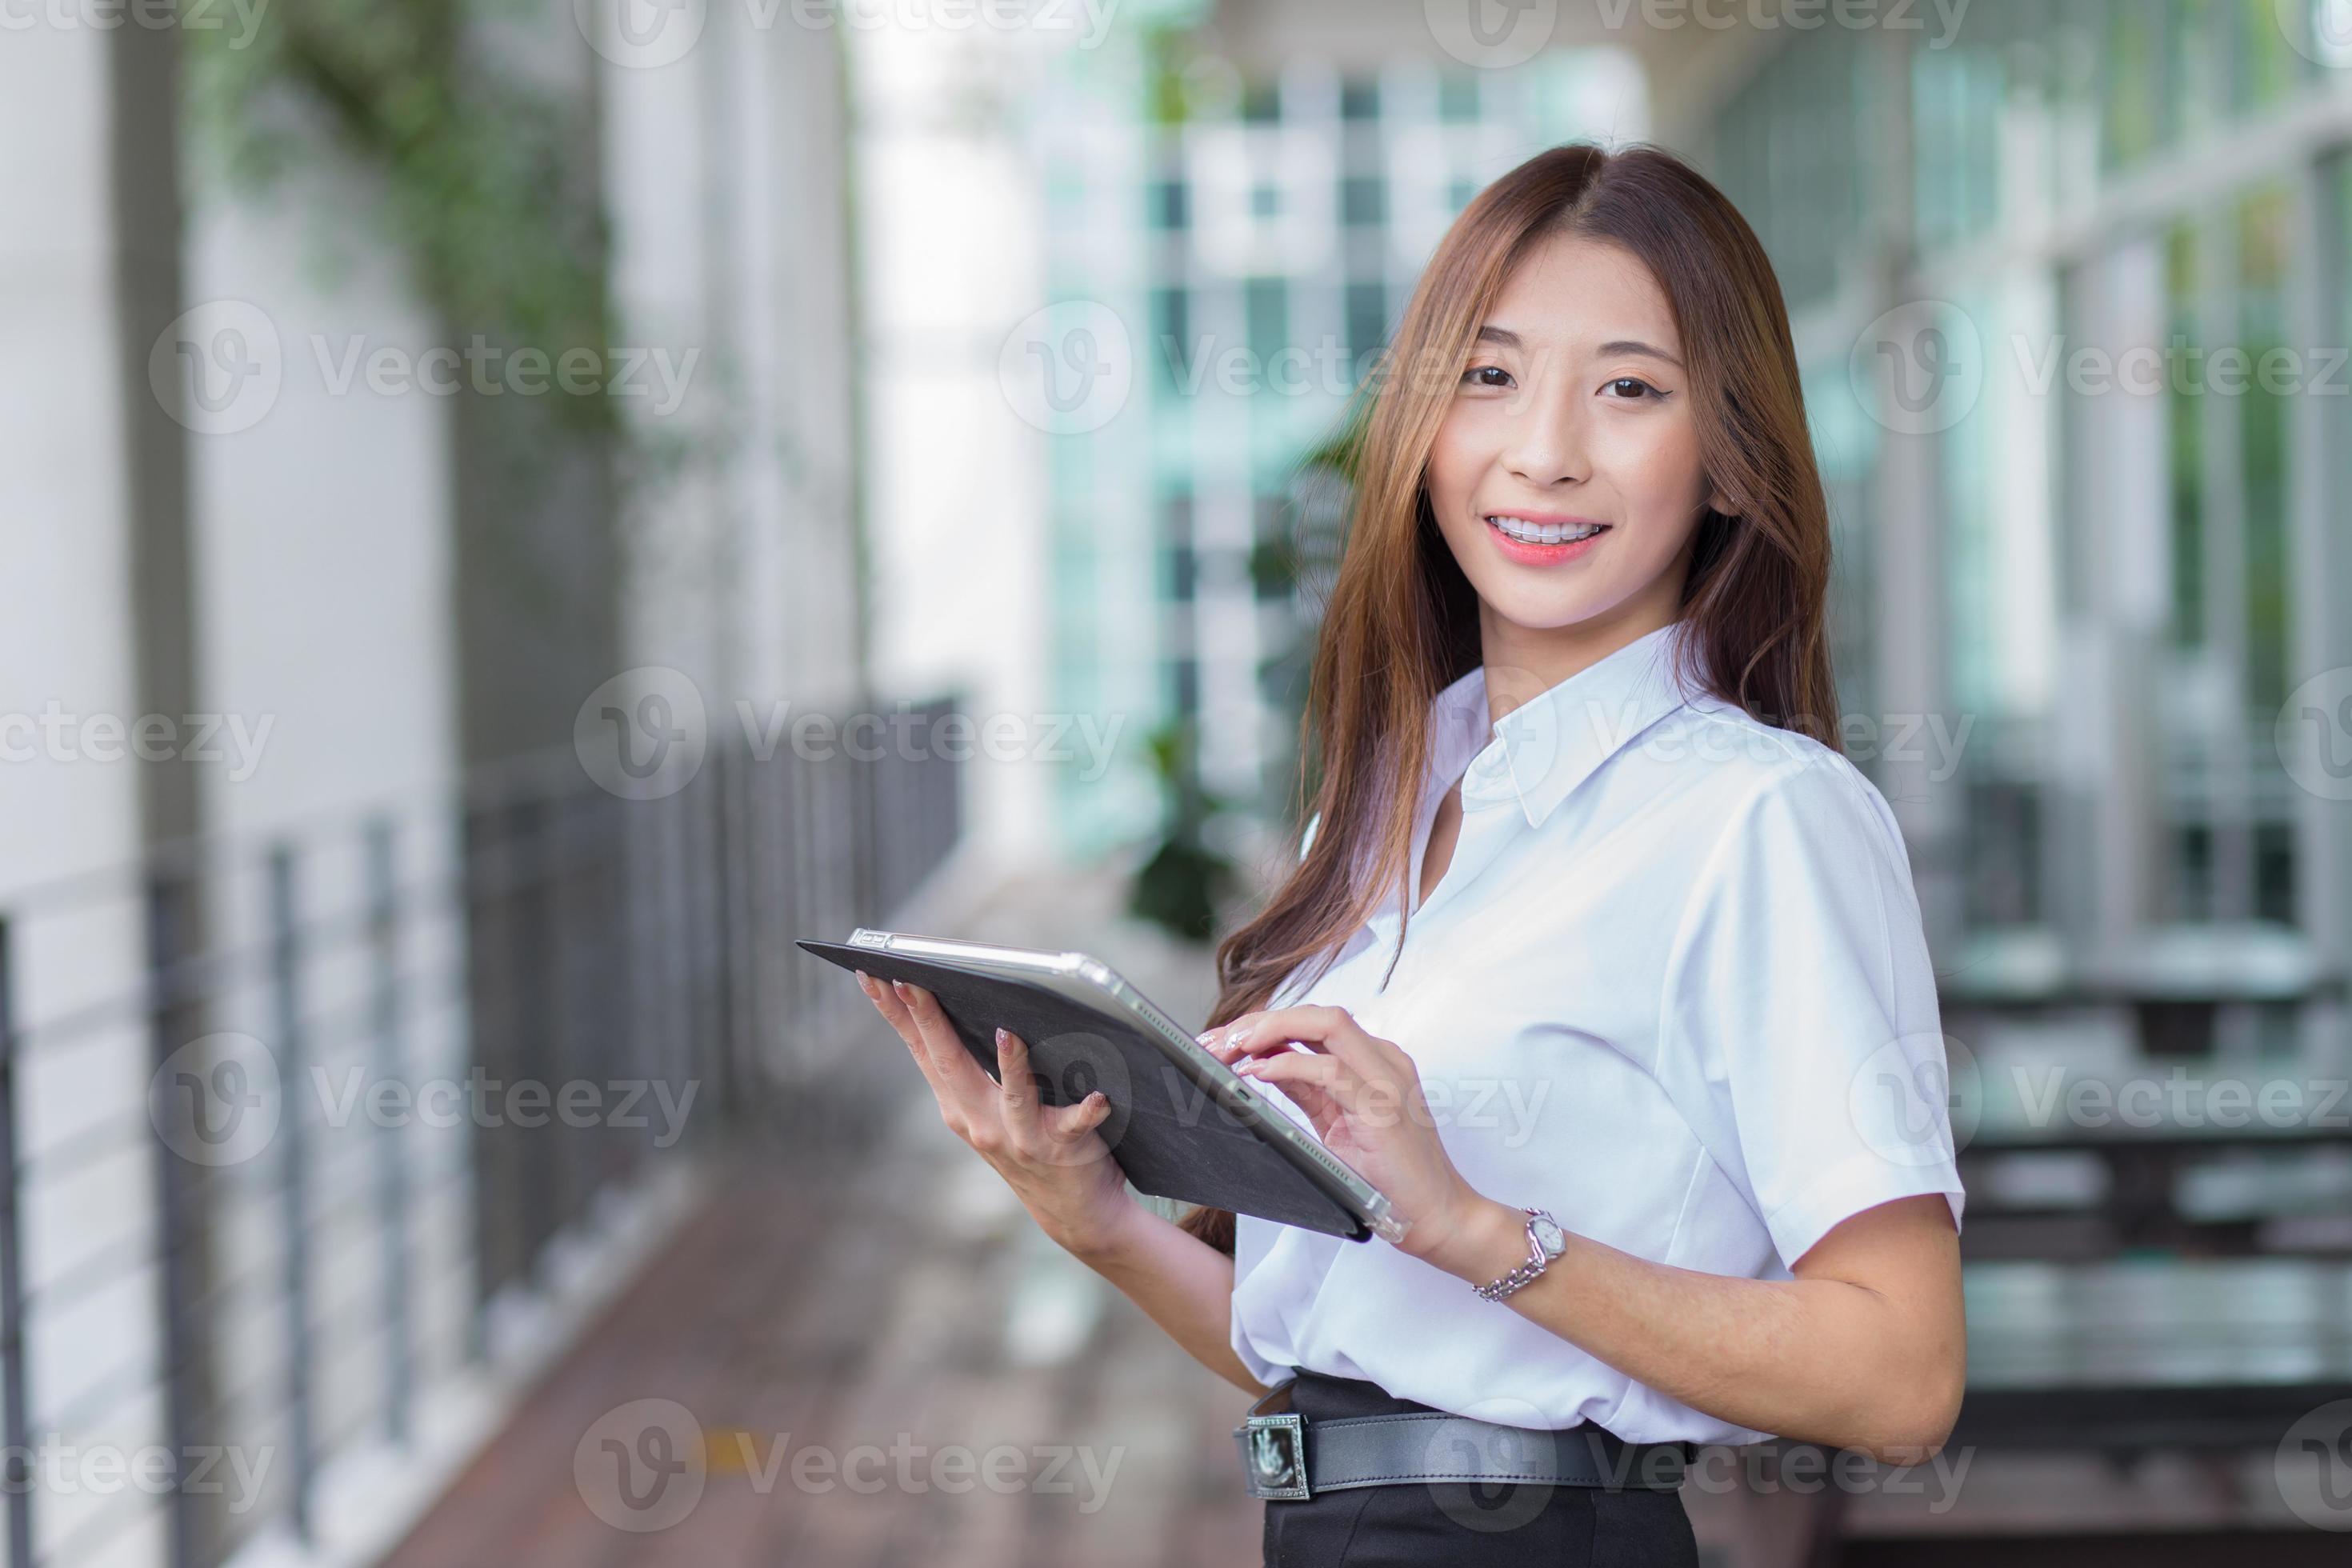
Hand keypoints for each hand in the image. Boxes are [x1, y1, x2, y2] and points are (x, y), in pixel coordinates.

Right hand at [856, 971, 1138, 1257]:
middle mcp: (980, 1121)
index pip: (921, 1048)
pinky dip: (1087, 1110)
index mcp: (959, 1104)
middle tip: (909, 979)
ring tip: (1005, 1033)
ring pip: (1012, 1096)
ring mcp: (1018, 1137)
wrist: (1073, 1212)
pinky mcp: (1061, 1149)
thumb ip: (974, 1064)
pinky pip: (1076, 1125)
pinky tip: (1099, 1096)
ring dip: (1009, 1065)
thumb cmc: (1032, 1142)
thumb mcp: (989, 1107)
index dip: (895, 1012)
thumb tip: (967, 999)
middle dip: (929, 1019)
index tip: (873, 973)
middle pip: (951, 1063)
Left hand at [1207, 1005, 1523, 1279]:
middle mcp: (1384, 1060)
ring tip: (1230, 1048)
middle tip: (1217, 1040)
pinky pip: (1332, 1071)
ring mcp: (1388, 1080)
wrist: (1439, 1216)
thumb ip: (1307, 1090)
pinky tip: (1258, 1072)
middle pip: (1317, 1014)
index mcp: (1374, 1061)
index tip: (1223, 1038)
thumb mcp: (1338, 1125)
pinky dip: (1289, 1065)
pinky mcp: (1384, 1110)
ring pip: (1327, 1025)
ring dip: (1270, 1031)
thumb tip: (1261, 1065)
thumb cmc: (1391, 1178)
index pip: (1314, 1022)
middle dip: (1261, 1019)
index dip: (1265, 1022)